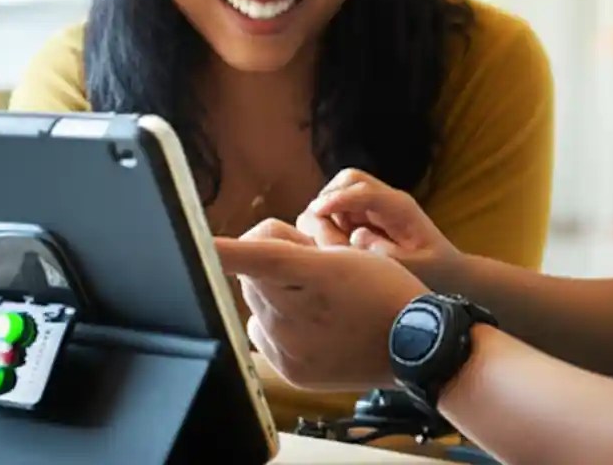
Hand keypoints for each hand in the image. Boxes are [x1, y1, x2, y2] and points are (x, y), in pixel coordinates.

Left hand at [217, 219, 428, 390]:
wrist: (414, 346)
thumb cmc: (386, 291)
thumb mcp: (348, 252)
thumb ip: (299, 245)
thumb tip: (256, 245)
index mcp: (314, 274)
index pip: (261, 256)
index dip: (226, 250)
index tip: (198, 243)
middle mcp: (297, 313)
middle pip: (253, 273)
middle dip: (273, 263)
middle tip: (314, 269)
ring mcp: (290, 346)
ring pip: (256, 304)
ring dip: (274, 295)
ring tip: (317, 301)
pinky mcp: (290, 369)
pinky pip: (262, 336)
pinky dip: (277, 326)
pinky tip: (311, 325)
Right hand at [301, 169, 461, 271]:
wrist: (451, 272)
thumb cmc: (437, 271)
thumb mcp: (417, 267)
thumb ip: (386, 253)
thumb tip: (355, 235)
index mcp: (401, 207)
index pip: (364, 190)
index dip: (338, 199)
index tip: (317, 212)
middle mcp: (388, 200)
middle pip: (348, 179)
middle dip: (328, 199)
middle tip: (320, 230)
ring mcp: (377, 206)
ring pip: (340, 191)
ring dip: (328, 212)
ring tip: (330, 242)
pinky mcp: (369, 217)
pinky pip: (341, 209)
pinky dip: (331, 221)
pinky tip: (336, 245)